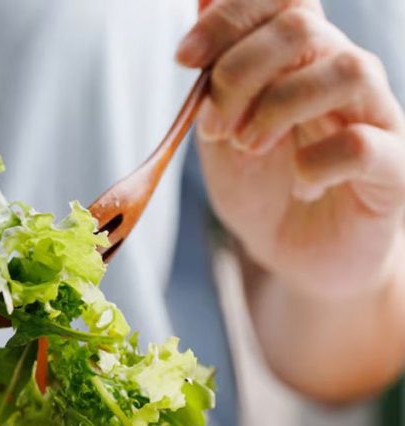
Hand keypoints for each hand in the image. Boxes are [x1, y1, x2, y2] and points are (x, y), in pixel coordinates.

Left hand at [179, 0, 404, 297]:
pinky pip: (365, 145)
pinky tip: (300, 184)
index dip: (230, 17)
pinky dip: (317, 163)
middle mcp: (343, 73)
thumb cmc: (262, 186)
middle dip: (239, 74)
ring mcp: (376, 117)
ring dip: (279, 109)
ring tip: (250, 148)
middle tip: (214, 127)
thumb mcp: (221, 128)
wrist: (294, 256)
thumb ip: (214, 71)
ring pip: (347, 70)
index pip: (283, 0)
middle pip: (303, 29)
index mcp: (300, 58)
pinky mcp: (394, 168)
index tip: (184, 59)